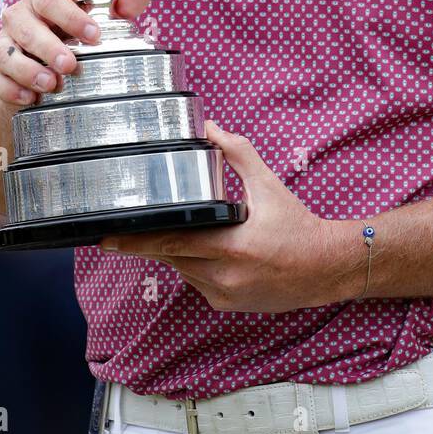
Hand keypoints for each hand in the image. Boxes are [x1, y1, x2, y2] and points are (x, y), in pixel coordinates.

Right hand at [0, 0, 153, 106]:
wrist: (39, 64)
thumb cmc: (72, 35)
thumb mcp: (97, 20)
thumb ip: (119, 7)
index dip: (70, 16)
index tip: (94, 35)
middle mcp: (18, 17)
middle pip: (23, 24)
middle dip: (46, 46)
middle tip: (69, 64)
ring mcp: (2, 44)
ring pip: (2, 52)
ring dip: (26, 69)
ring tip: (50, 84)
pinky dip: (9, 90)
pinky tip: (29, 99)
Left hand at [101, 121, 363, 311]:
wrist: (325, 267)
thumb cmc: (297, 225)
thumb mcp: (268, 185)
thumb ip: (237, 154)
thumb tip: (211, 127)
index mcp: (232, 247)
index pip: (172, 245)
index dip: (136, 242)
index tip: (107, 239)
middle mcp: (225, 276)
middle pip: (172, 258)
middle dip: (157, 241)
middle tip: (136, 226)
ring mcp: (224, 295)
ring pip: (184, 271)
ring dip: (181, 253)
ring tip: (196, 232)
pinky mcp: (227, 306)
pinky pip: (198, 284)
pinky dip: (198, 267)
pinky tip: (213, 252)